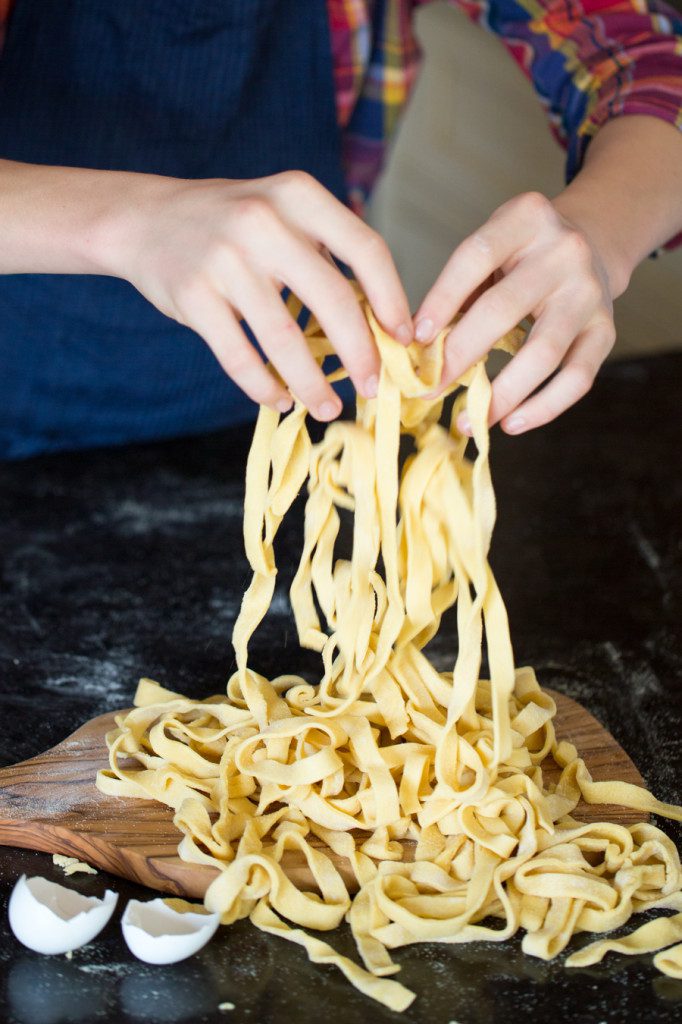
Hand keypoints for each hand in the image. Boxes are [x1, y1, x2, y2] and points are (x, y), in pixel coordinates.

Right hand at [106, 171, 411, 419]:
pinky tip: (280, 400)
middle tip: (372, 387)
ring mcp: (225, 258)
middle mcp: (264, 220)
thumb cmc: (232, 226)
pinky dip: (264, 386)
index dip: (393, 300)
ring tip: (327, 408)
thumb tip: (380, 324)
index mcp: (298, 195)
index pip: (366, 249)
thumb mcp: (283, 212)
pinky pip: (239, 356)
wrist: (146, 219)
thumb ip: (326, 253)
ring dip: (312, 383)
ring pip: (285, 338)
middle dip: (361, 354)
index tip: (404, 339)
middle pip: (334, 300)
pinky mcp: (192, 295)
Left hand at [412, 191, 617, 433]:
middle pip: (503, 310)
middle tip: (429, 388)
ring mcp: (590, 294)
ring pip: (543, 353)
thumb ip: (458, 292)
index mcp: (526, 218)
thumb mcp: (492, 251)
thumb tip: (418, 352)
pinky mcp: (606, 331)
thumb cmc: (522, 257)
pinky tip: (511, 424)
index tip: (416, 340)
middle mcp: (564, 253)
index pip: (475, 257)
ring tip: (469, 420)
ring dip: (501, 394)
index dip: (442, 300)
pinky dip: (543, 408)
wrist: (592, 246)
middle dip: (460, 355)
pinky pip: (577, 379)